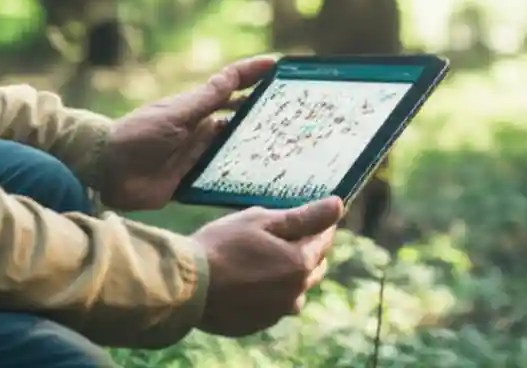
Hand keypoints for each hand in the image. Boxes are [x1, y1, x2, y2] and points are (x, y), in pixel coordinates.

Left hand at [97, 56, 276, 211]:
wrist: (108, 172)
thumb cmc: (138, 136)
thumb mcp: (174, 116)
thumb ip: (204, 100)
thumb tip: (233, 75)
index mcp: (195, 107)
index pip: (231, 85)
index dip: (253, 74)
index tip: (279, 65)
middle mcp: (200, 128)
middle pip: (238, 116)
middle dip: (263, 111)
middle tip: (296, 111)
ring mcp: (197, 153)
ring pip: (235, 146)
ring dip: (256, 145)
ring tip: (290, 147)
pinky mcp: (192, 178)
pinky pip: (222, 175)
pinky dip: (240, 175)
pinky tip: (262, 180)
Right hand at [193, 196, 343, 337]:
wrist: (187, 285)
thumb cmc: (221, 245)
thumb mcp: (260, 221)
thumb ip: (303, 216)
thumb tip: (339, 204)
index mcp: (299, 263)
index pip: (323, 239)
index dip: (320, 224)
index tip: (313, 214)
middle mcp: (295, 291)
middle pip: (314, 267)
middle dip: (308, 249)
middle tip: (288, 234)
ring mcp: (277, 311)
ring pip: (297, 290)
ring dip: (292, 274)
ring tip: (269, 260)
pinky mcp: (259, 323)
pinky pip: (276, 305)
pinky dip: (272, 292)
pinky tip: (251, 280)